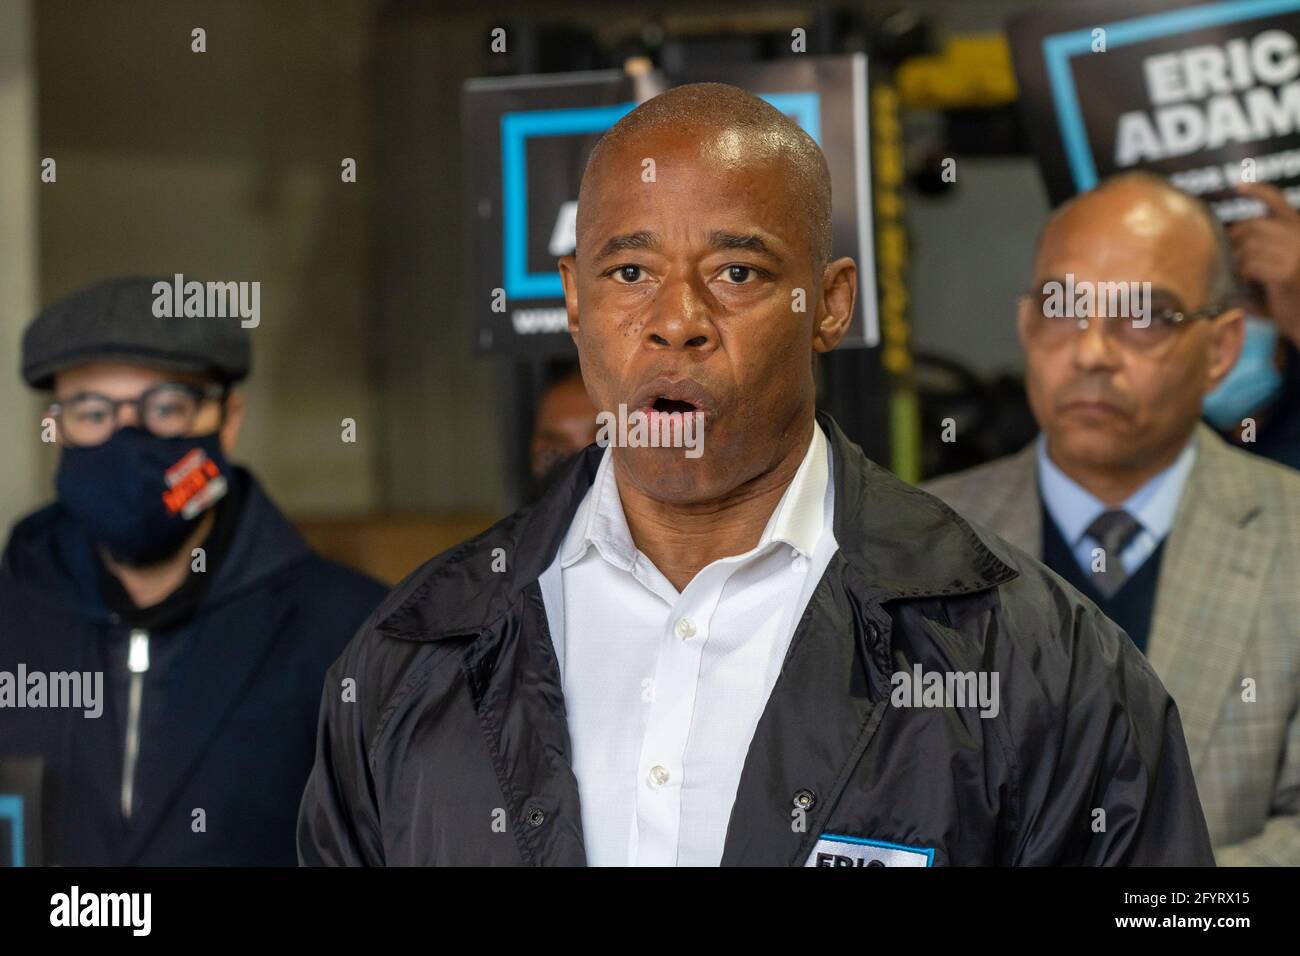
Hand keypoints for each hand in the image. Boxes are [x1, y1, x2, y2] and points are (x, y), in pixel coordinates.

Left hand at [1229, 182, 1299, 347]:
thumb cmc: (1287, 294)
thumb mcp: (1277, 265)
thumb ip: (1262, 247)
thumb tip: (1231, 236)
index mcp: (1298, 228)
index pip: (1277, 201)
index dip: (1257, 191)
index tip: (1238, 184)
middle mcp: (1299, 235)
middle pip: (1251, 226)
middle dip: (1235, 241)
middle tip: (1234, 258)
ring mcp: (1295, 252)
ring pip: (1248, 246)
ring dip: (1238, 260)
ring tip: (1243, 274)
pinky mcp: (1287, 271)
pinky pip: (1250, 264)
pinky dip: (1242, 273)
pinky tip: (1249, 281)